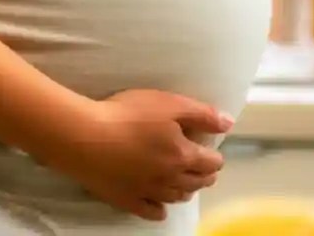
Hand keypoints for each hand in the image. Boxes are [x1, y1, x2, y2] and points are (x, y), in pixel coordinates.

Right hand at [40, 89, 233, 220]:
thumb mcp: (169, 104)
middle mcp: (170, 178)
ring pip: (176, 197)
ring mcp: (148, 191)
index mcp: (183, 155)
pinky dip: (160, 209)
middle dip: (205, 176)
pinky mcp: (126, 199)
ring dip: (186, 191)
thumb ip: (202, 114)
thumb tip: (228, 124)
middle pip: (196, 182)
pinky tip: (161, 207)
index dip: (215, 158)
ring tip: (188, 186)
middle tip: (206, 170)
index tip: (214, 154)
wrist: (85, 138)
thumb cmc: (128, 115)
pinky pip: (150, 211)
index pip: (210, 162)